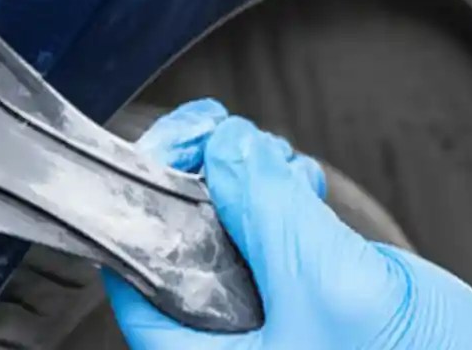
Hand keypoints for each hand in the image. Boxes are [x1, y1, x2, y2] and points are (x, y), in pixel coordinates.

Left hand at [111, 99, 471, 348]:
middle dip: (210, 181)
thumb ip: (269, 216)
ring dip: (251, 186)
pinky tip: (304, 189)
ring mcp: (273, 329)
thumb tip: (223, 151)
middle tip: (234, 142)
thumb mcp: (334, 288)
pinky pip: (276, 246)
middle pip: (184, 244)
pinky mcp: (312, 311)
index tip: (180, 142)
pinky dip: (286, 204)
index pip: (137, 271)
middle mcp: (232, 348)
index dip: (152, 195)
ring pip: (231, 237)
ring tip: (284, 171)